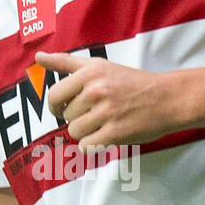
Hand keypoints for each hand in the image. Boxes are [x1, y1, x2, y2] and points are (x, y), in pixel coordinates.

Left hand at [35, 51, 178, 147]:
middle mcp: (96, 90)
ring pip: (74, 132)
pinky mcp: (114, 133)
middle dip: (77, 117)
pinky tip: (107, 135)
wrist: (166, 98)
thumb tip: (38, 57)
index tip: (65, 107)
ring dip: (86, 132)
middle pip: (66, 116)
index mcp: (89, 73)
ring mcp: (105, 112)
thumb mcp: (99, 65)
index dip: (56, 106)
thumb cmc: (131, 82)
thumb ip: (66, 62)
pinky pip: (86, 146)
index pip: (54, 95)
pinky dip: (93, 145)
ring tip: (104, 123)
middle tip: (98, 112)